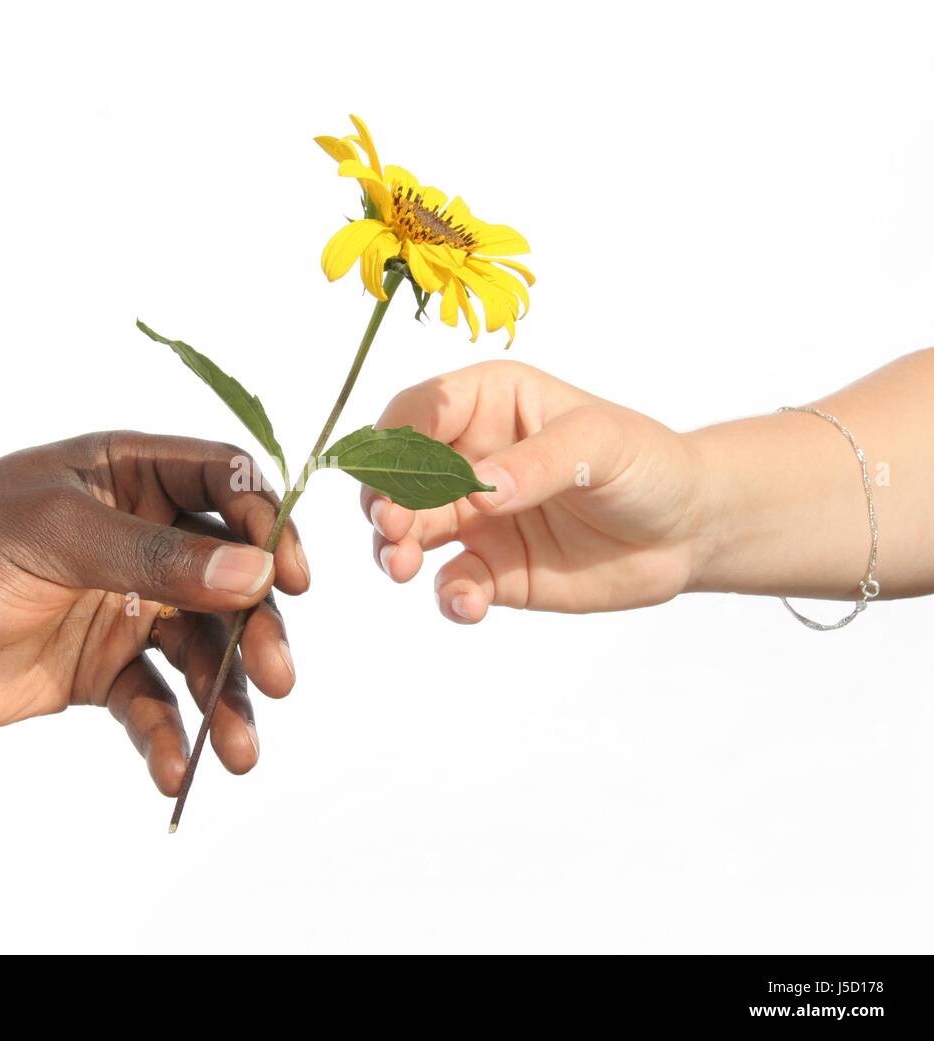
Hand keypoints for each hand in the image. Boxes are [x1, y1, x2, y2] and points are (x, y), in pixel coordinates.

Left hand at [0, 431, 307, 793]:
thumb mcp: (55, 535)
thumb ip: (153, 555)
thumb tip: (255, 572)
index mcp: (129, 477)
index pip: (224, 484)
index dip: (268, 525)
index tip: (289, 578)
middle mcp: (139, 540)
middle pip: (230, 579)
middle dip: (257, 630)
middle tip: (276, 677)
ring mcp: (123, 607)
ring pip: (200, 651)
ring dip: (226, 701)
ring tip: (240, 753)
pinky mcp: (100, 672)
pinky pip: (151, 704)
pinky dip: (167, 739)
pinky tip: (175, 773)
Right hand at [360, 361, 701, 618]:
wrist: (689, 530)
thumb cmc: (648, 463)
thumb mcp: (601, 443)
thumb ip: (538, 462)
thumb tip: (481, 491)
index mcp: (487, 404)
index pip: (421, 411)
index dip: (396, 438)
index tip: (389, 468)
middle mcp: (467, 459)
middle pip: (400, 477)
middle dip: (385, 501)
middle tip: (392, 528)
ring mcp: (474, 518)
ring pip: (410, 534)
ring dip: (395, 550)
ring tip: (402, 567)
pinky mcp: (491, 570)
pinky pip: (453, 584)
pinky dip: (451, 596)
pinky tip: (467, 603)